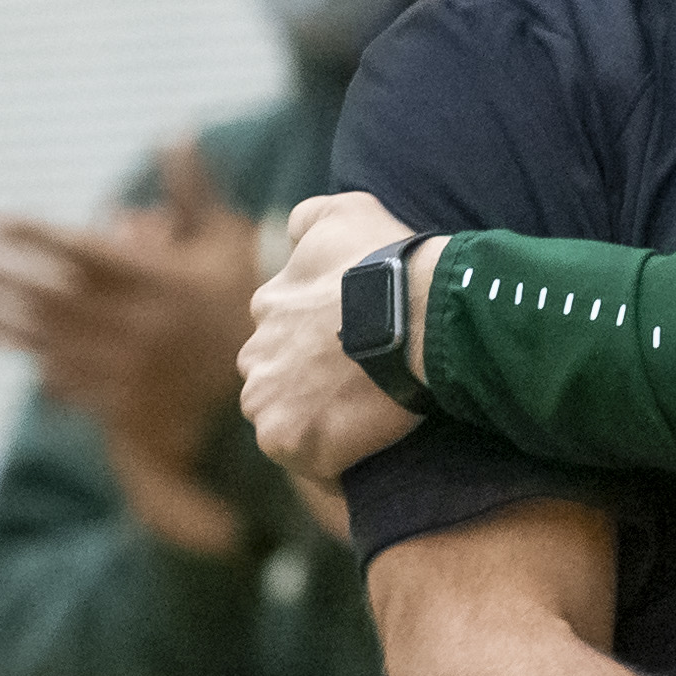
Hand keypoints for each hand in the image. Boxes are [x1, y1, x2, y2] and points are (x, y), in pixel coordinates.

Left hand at [0, 142, 263, 551]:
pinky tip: (23, 354)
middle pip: (56, 299)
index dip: (32, 235)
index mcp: (160, 280)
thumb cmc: (243, 293)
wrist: (272, 374)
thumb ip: (193, 190)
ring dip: (10, 328)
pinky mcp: (128, 404)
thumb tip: (176, 133)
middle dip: (9, 282)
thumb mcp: (226, 237)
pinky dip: (43, 367)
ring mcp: (131, 368)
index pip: (80, 251)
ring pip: (54, 343)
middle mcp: (140, 324)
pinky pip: (72, 383)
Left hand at [240, 190, 423, 482]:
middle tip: (363, 388)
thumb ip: (308, 219)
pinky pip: (311, 462)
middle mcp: (254, 354)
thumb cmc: (389, 262)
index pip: (283, 335)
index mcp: (267, 306)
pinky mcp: (289, 441)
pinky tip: (369, 451)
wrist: (421, 312)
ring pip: (287, 423)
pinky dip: (335, 462)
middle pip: (277, 382)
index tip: (356, 349)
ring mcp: (267, 401)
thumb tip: (291, 235)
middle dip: (310, 387)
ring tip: (369, 422)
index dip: (321, 345)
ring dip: (319, 424)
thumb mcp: (345, 212)